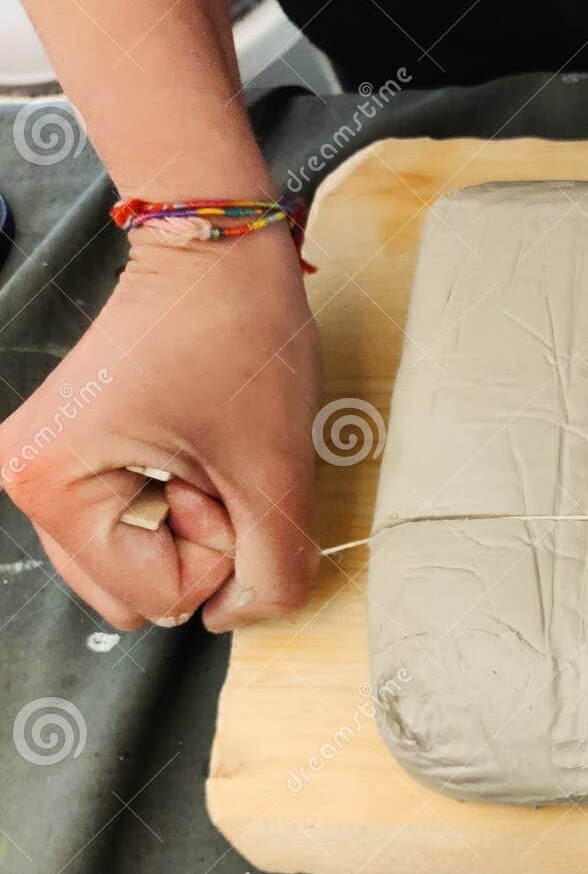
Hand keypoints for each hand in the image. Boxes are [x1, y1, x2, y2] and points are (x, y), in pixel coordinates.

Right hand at [0, 225, 320, 631]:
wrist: (217, 253)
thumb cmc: (241, 344)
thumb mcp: (276, 472)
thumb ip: (271, 570)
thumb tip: (235, 621)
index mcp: (49, 487)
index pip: (157, 597)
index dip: (218, 549)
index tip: (221, 470)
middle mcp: (23, 483)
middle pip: (134, 595)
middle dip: (198, 545)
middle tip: (213, 463)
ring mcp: (43, 471)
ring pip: (134, 568)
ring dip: (190, 526)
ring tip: (203, 451)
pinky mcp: (71, 458)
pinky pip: (132, 530)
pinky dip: (176, 506)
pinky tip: (190, 448)